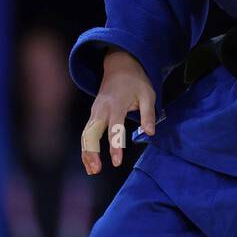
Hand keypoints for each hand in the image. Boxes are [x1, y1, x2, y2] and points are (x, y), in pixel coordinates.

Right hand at [81, 48, 155, 174]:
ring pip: (86, 135)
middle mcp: (101, 109)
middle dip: (92, 152)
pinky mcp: (93, 115)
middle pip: (91, 133)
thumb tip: (150, 133)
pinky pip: (87, 133)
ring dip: (87, 153)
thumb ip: (148, 115)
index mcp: (116, 104)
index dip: (115, 146)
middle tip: (97, 170)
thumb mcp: (148, 94)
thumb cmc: (136, 82)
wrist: (119, 66)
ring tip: (93, 170)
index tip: (117, 162)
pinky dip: (86, 147)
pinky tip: (90, 162)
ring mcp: (94, 112)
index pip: (114, 128)